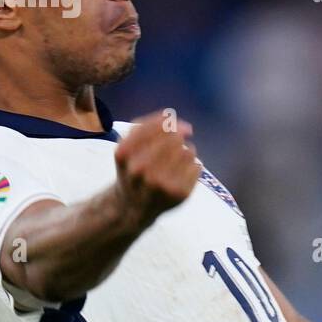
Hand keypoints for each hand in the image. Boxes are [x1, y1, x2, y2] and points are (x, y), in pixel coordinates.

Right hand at [113, 110, 201, 227]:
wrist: (133, 206)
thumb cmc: (133, 169)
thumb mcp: (126, 147)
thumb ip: (143, 126)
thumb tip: (169, 115)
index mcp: (125, 155)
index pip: (156, 127)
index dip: (168, 121)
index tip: (172, 120)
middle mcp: (141, 170)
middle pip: (175, 138)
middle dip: (179, 134)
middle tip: (181, 135)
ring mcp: (160, 184)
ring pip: (188, 151)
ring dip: (186, 150)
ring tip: (177, 158)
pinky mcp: (179, 194)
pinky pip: (197, 165)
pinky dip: (193, 165)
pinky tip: (182, 172)